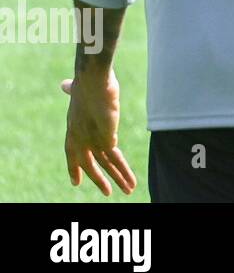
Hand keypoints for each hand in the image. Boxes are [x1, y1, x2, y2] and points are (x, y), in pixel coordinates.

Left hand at [62, 71, 135, 195]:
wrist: (92, 79)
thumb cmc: (88, 82)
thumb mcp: (78, 90)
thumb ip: (72, 91)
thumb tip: (65, 85)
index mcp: (72, 128)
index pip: (71, 153)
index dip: (74, 168)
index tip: (76, 182)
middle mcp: (80, 138)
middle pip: (90, 164)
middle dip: (100, 179)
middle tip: (107, 193)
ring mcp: (93, 139)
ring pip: (107, 164)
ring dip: (119, 178)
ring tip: (129, 190)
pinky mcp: (106, 137)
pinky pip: (116, 158)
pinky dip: (123, 169)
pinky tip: (129, 177)